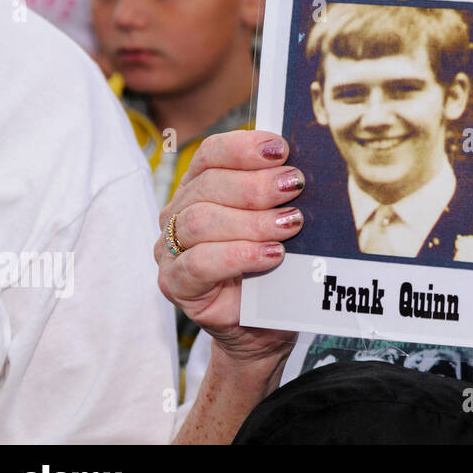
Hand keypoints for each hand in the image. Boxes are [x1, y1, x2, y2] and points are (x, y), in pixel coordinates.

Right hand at [155, 130, 304, 368]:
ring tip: (290, 224)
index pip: (210, 154)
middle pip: (208, 186)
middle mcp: (178, 215)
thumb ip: (281, 195)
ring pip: (200, 222)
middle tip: (295, 187)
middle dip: (256, 185)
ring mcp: (171, 251)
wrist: (265, 325)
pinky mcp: (176, 285)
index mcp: (200, 188)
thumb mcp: (279, 222)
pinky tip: (271, 255)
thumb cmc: (273, 267)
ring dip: (252, 221)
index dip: (243, 147)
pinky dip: (239, 255)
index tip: (281, 150)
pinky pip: (200, 263)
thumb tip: (301, 169)